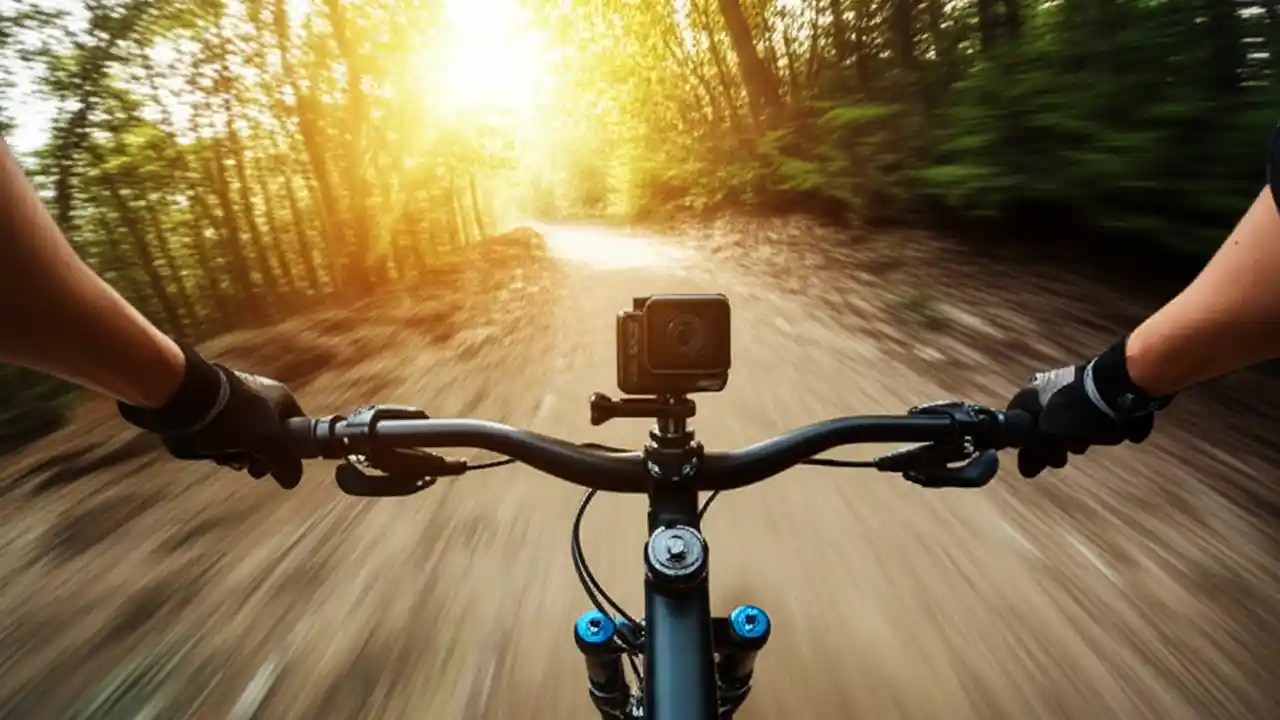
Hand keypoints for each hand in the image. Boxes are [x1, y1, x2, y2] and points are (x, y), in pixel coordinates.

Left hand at [119, 345, 304, 487]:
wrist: (181, 395)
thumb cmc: (233, 416)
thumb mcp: (270, 442)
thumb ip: (286, 463)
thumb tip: (292, 481)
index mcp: (280, 398)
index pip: (298, 429)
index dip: (291, 451)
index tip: (276, 467)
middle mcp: (260, 397)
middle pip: (267, 439)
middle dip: (256, 457)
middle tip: (247, 467)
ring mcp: (231, 401)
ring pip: (239, 440)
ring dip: (232, 454)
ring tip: (221, 457)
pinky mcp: (206, 407)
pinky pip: (215, 435)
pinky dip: (212, 446)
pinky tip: (204, 449)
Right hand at [1007, 337, 1171, 477]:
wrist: (1122, 386)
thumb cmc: (1078, 409)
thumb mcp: (1049, 433)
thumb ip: (1034, 451)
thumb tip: (1026, 470)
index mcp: (1031, 394)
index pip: (1014, 424)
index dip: (1023, 446)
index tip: (1033, 463)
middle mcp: (1048, 387)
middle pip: (1043, 424)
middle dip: (1051, 444)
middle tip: (1059, 460)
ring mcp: (1075, 388)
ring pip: (1069, 421)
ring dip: (1074, 437)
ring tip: (1083, 447)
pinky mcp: (1100, 392)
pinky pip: (1093, 417)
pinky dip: (1097, 428)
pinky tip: (1106, 435)